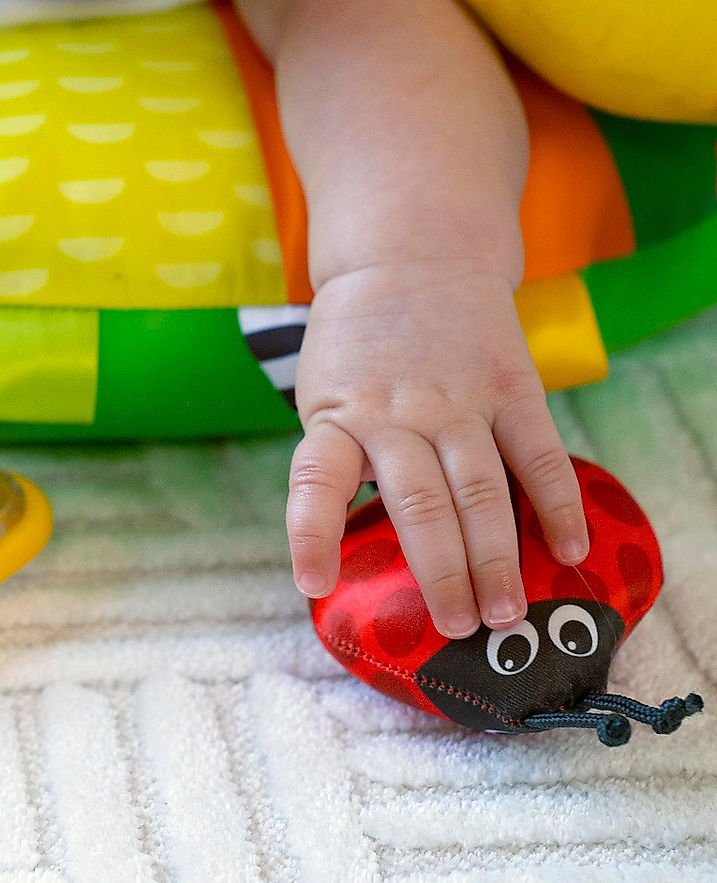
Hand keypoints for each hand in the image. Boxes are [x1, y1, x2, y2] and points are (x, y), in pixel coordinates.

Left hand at [287, 260, 588, 638]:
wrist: (409, 255)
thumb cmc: (358, 347)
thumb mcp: (324, 394)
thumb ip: (340, 458)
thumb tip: (348, 546)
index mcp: (337, 416)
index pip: (316, 479)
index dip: (312, 533)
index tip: (313, 585)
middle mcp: (396, 413)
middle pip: (419, 502)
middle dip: (439, 570)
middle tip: (455, 627)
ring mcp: (457, 400)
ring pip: (480, 488)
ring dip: (495, 554)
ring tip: (503, 613)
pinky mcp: (510, 386)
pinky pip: (539, 451)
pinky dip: (557, 503)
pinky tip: (569, 549)